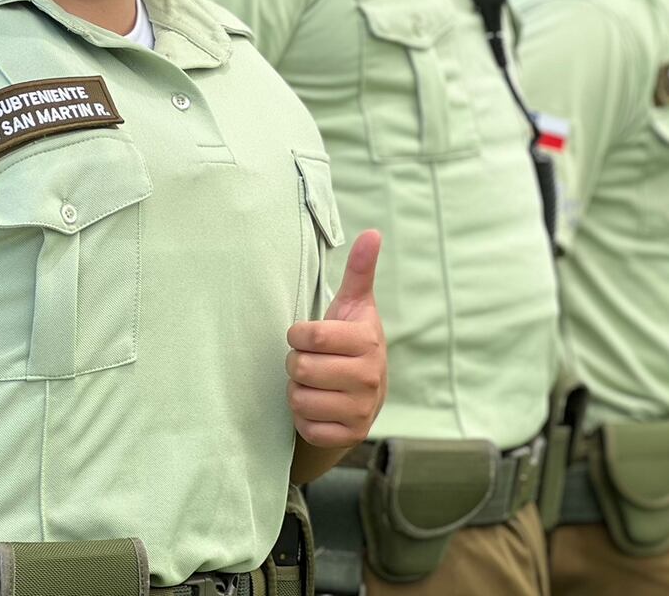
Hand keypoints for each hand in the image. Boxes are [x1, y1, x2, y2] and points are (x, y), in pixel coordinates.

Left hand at [285, 229, 386, 449]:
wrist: (364, 393)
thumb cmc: (350, 342)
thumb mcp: (355, 305)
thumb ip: (360, 270)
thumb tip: (373, 232)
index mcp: (367, 342)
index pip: (310, 336)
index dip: (297, 335)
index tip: (304, 336)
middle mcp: (370, 378)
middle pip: (301, 368)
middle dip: (295, 363)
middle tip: (309, 361)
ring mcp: (362, 410)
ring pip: (300, 399)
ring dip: (297, 390)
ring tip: (313, 383)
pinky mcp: (351, 435)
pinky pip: (307, 427)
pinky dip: (304, 418)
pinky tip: (317, 406)